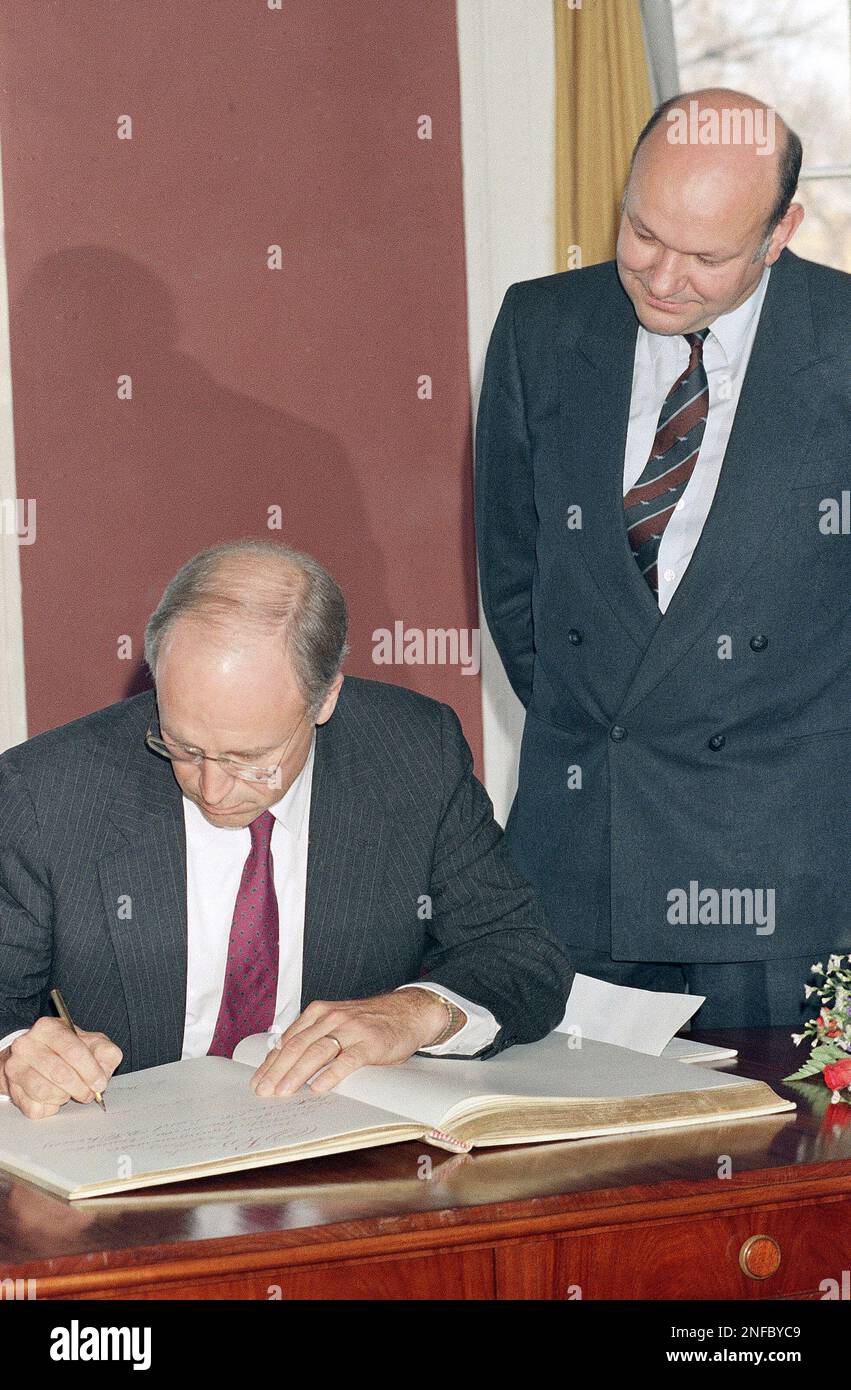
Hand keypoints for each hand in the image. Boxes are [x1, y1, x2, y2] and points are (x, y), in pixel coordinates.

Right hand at [0, 1017, 122, 1118]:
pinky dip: (51, 1107)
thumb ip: (105, 1052)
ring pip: (45, 1091)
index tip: (100, 1083)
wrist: (36, 1058)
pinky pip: (35, 1107)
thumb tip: (103, 1072)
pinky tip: (55, 1096)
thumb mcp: (91, 1043)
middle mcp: (27, 1045)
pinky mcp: (12, 1089)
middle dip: (80, 1088)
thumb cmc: (67, 1050)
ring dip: (65, 1096)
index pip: (72, 1050)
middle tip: (89, 1094)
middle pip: (59, 1073)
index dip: (90, 1070)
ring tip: (70, 1091)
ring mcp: (16, 1068)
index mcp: (48, 1028)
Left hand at [249, 988, 462, 1097]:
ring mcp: (351, 1030)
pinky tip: (319, 1087)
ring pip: (317, 1052)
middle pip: (298, 1046)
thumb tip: (283, 1061)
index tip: (257, 1081)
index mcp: (319, 1012)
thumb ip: (314, 1036)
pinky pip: (346, 1060)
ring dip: (297, 1074)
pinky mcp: (369, 1043)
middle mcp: (331, 1018)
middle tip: (263, 1091)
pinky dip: (330, 1074)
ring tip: (283, 1092)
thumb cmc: (368, 1022)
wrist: (407, 1012)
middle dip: (277, 1071)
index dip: (270, 1062)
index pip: (288, 1040)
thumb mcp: (337, 1021)